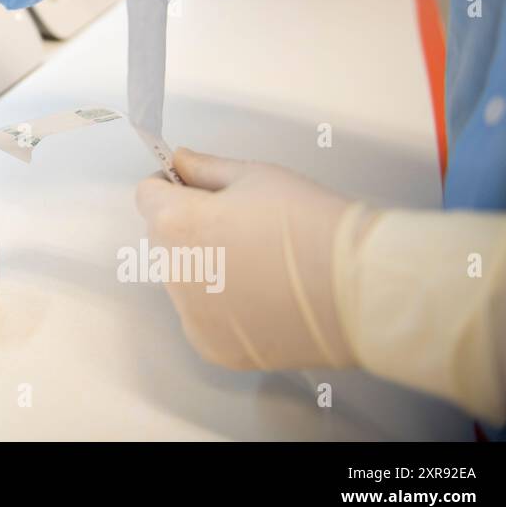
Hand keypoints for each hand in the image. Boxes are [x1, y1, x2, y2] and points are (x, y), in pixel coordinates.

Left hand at [135, 148, 357, 370]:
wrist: (358, 287)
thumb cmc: (312, 227)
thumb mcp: (256, 176)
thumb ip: (205, 168)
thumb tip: (179, 161)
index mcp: (176, 223)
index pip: (147, 196)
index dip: (172, 188)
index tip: (196, 191)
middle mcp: (174, 272)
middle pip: (163, 239)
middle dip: (189, 229)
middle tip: (240, 228)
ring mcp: (192, 315)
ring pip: (182, 280)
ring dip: (205, 270)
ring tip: (258, 264)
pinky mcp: (213, 346)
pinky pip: (201, 317)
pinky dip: (222, 308)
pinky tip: (261, 295)